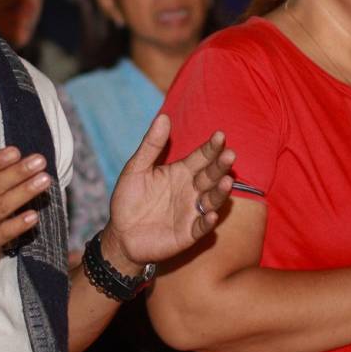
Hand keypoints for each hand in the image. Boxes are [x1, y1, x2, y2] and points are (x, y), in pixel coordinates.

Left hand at [102, 115, 234, 268]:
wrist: (120, 234)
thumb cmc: (129, 199)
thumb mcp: (136, 169)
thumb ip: (151, 145)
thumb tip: (163, 117)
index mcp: (181, 172)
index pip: (201, 157)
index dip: (211, 147)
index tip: (219, 135)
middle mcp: (191, 190)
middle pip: (210, 176)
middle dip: (221, 166)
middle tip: (230, 155)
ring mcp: (191, 212)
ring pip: (211, 200)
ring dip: (220, 192)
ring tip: (227, 182)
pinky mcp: (188, 234)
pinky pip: (201, 227)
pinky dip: (207, 221)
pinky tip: (211, 214)